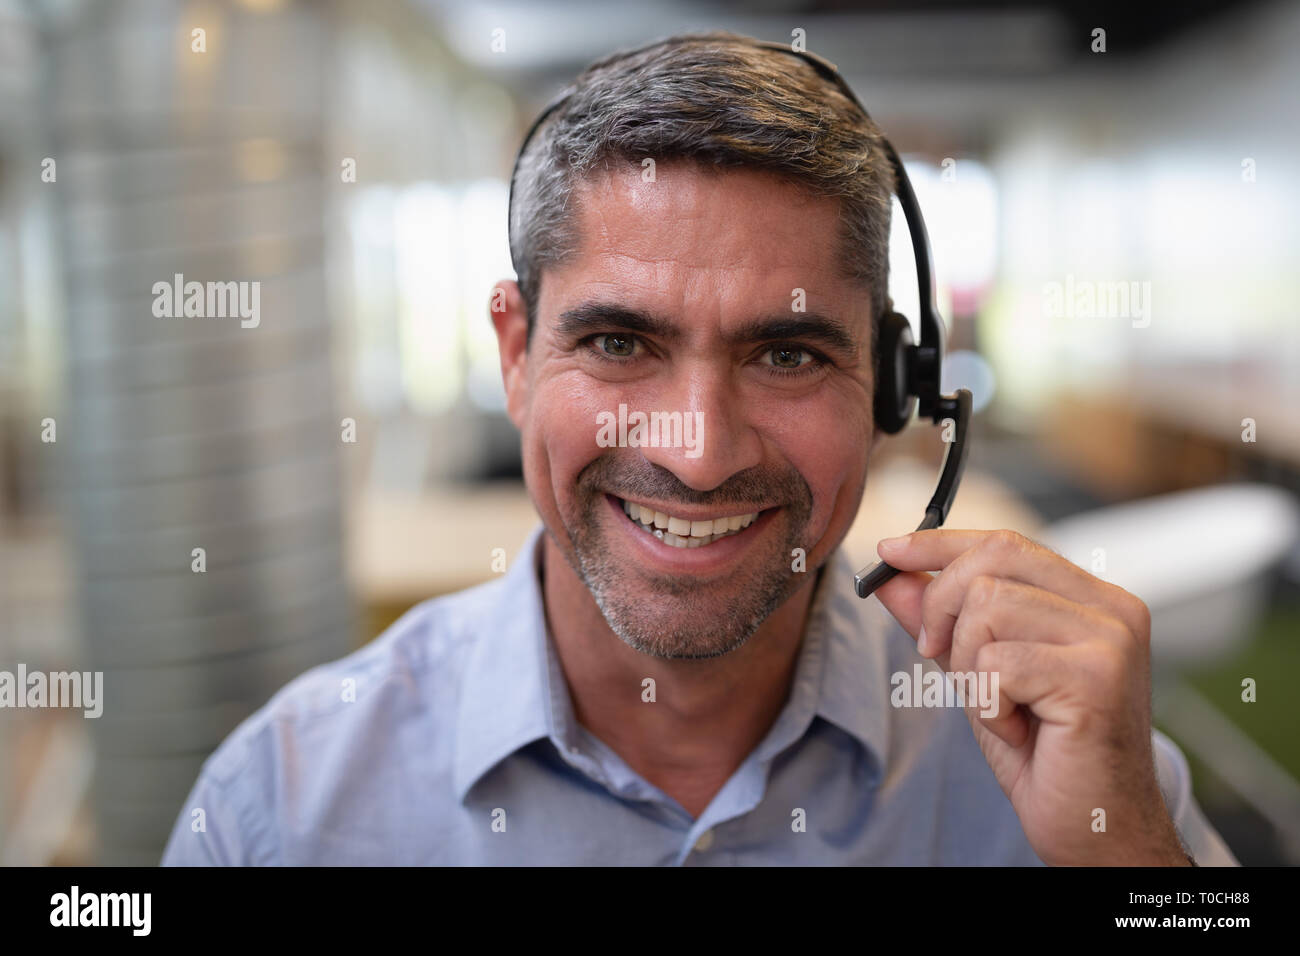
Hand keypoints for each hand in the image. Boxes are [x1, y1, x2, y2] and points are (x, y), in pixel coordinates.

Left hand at [873, 528, 1189, 865]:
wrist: (1098, 830)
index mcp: (1094, 599)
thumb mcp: (979, 674)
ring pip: (987, 610)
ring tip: (1003, 707)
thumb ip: (941, 620)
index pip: (1005, 544)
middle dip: (942, 609)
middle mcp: (1112, 609)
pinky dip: (988, 703)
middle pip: (990, 562)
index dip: (939, 544)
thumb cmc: (1046, 753)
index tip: (890, 551)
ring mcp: (1110, 640)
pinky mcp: (1095, 677)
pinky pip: (996, 664)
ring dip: (971, 668)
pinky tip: (1019, 730)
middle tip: (940, 659)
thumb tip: (893, 573)